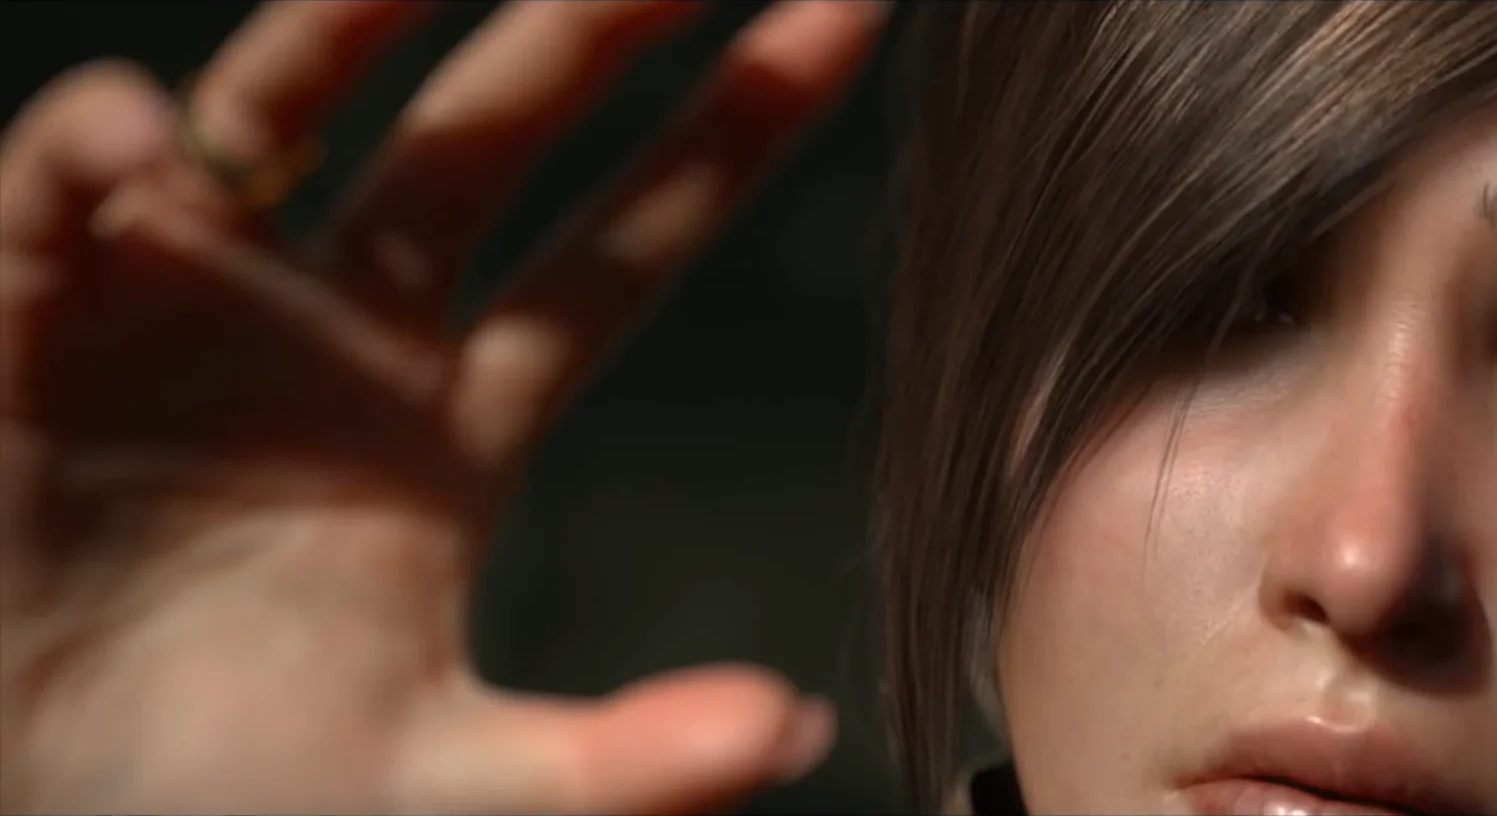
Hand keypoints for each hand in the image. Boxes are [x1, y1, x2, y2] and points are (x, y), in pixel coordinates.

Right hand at [0, 1, 886, 811]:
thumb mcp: (462, 785)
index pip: (627, 242)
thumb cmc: (237, 803)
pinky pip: (62, 202)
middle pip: (486, 134)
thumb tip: (798, 732)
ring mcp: (201, 305)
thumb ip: (624, 759)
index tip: (846, 17)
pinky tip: (138, 135)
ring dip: (349, 19)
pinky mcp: (38, 320)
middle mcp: (348, 327)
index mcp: (462, 414)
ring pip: (285, 109)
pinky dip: (88, 155)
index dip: (733, 132)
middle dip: (588, 26)